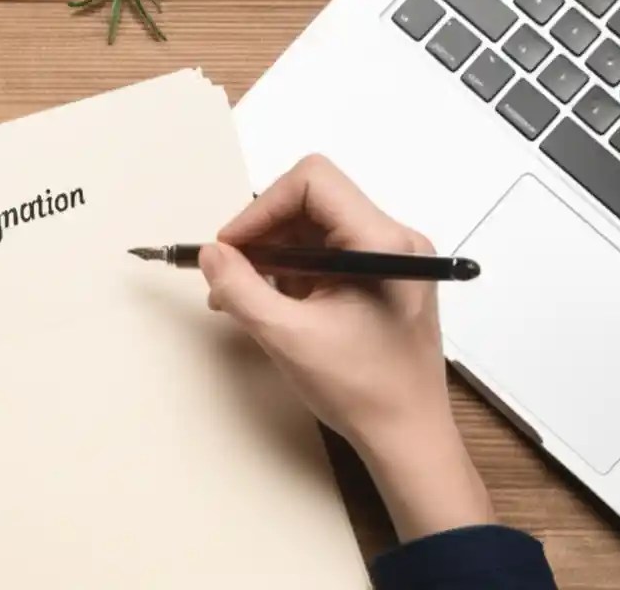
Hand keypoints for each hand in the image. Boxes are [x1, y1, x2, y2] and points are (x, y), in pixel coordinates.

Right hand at [199, 154, 494, 539]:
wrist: (409, 437)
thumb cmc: (361, 390)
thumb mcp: (288, 337)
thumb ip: (241, 289)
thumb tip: (210, 254)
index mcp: (383, 243)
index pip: (313, 182)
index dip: (262, 209)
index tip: (231, 248)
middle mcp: (395, 240)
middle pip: (314, 203)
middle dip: (264, 235)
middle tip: (229, 276)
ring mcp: (393, 259)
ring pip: (318, 229)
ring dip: (275, 256)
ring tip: (243, 297)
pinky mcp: (385, 279)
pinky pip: (330, 255)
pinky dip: (295, 273)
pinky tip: (272, 305)